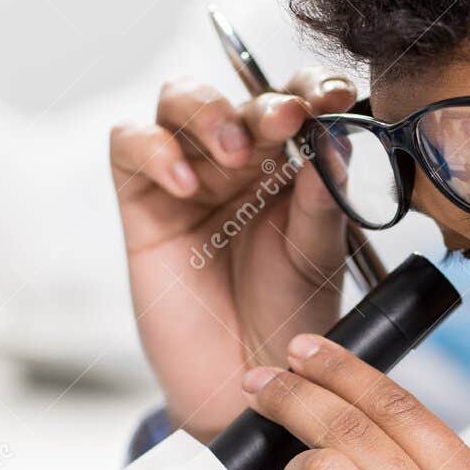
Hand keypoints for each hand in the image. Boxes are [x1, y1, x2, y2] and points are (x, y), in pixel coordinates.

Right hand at [109, 70, 358, 438]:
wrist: (245, 381)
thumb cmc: (288, 318)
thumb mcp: (318, 257)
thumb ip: (324, 199)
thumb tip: (338, 141)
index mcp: (292, 162)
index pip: (299, 99)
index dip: (313, 87)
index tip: (335, 98)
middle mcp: (240, 159)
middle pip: (239, 93)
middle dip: (264, 102)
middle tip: (287, 122)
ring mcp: (190, 174)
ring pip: (179, 99)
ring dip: (208, 113)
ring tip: (234, 153)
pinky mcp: (143, 200)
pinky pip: (131, 145)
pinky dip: (154, 150)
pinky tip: (186, 186)